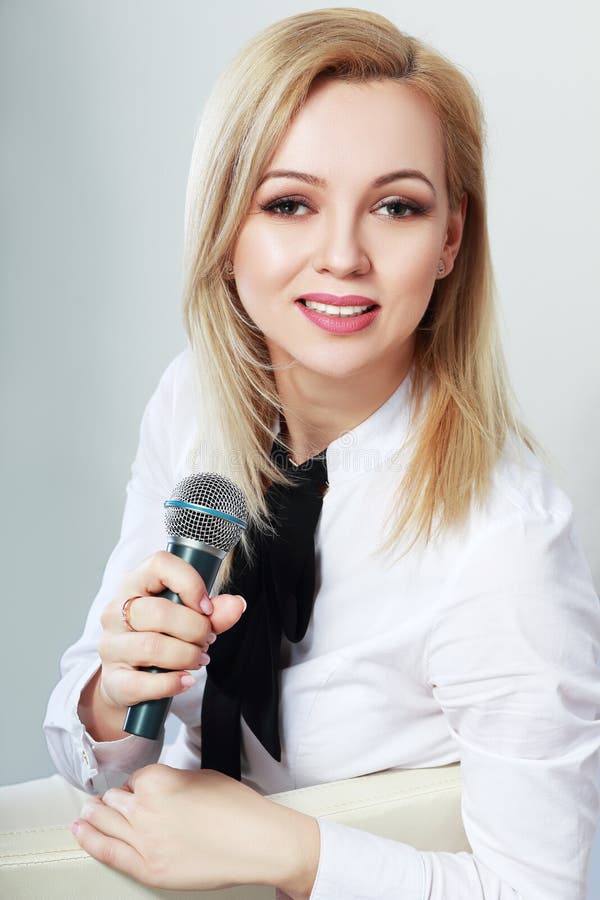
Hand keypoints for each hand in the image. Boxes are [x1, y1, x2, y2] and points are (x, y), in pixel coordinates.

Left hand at [71, 764, 319, 894]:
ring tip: (87, 812)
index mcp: (159, 780)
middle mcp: (145, 809)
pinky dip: (90, 840)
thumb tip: (158, 786)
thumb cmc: (237, 808)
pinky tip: (81, 832)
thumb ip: (172, 779)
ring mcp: (144, 841)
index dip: (139, 783)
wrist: (256, 842)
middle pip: (115, 799)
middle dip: (114, 799)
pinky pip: (108, 852)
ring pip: (106, 821)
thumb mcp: (201, 776)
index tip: (139, 788)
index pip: (134, 777)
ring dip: (95, 815)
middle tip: (108, 800)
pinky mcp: (149, 869)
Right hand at [78, 551, 245, 740]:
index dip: (189, 583)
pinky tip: (185, 680)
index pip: (159, 564)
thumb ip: (215, 612)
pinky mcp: (113, 680)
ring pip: (153, 646)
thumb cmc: (159, 637)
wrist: (128, 679)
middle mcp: (116, 611)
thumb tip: (237, 605)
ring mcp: (111, 646)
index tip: (207, 606)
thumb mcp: (189, 619)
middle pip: (158, 611)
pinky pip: (143, 683)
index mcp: (135, 584)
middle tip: (207, 639)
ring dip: (187, 655)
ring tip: (198, 658)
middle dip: (195, 628)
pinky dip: (172, 683)